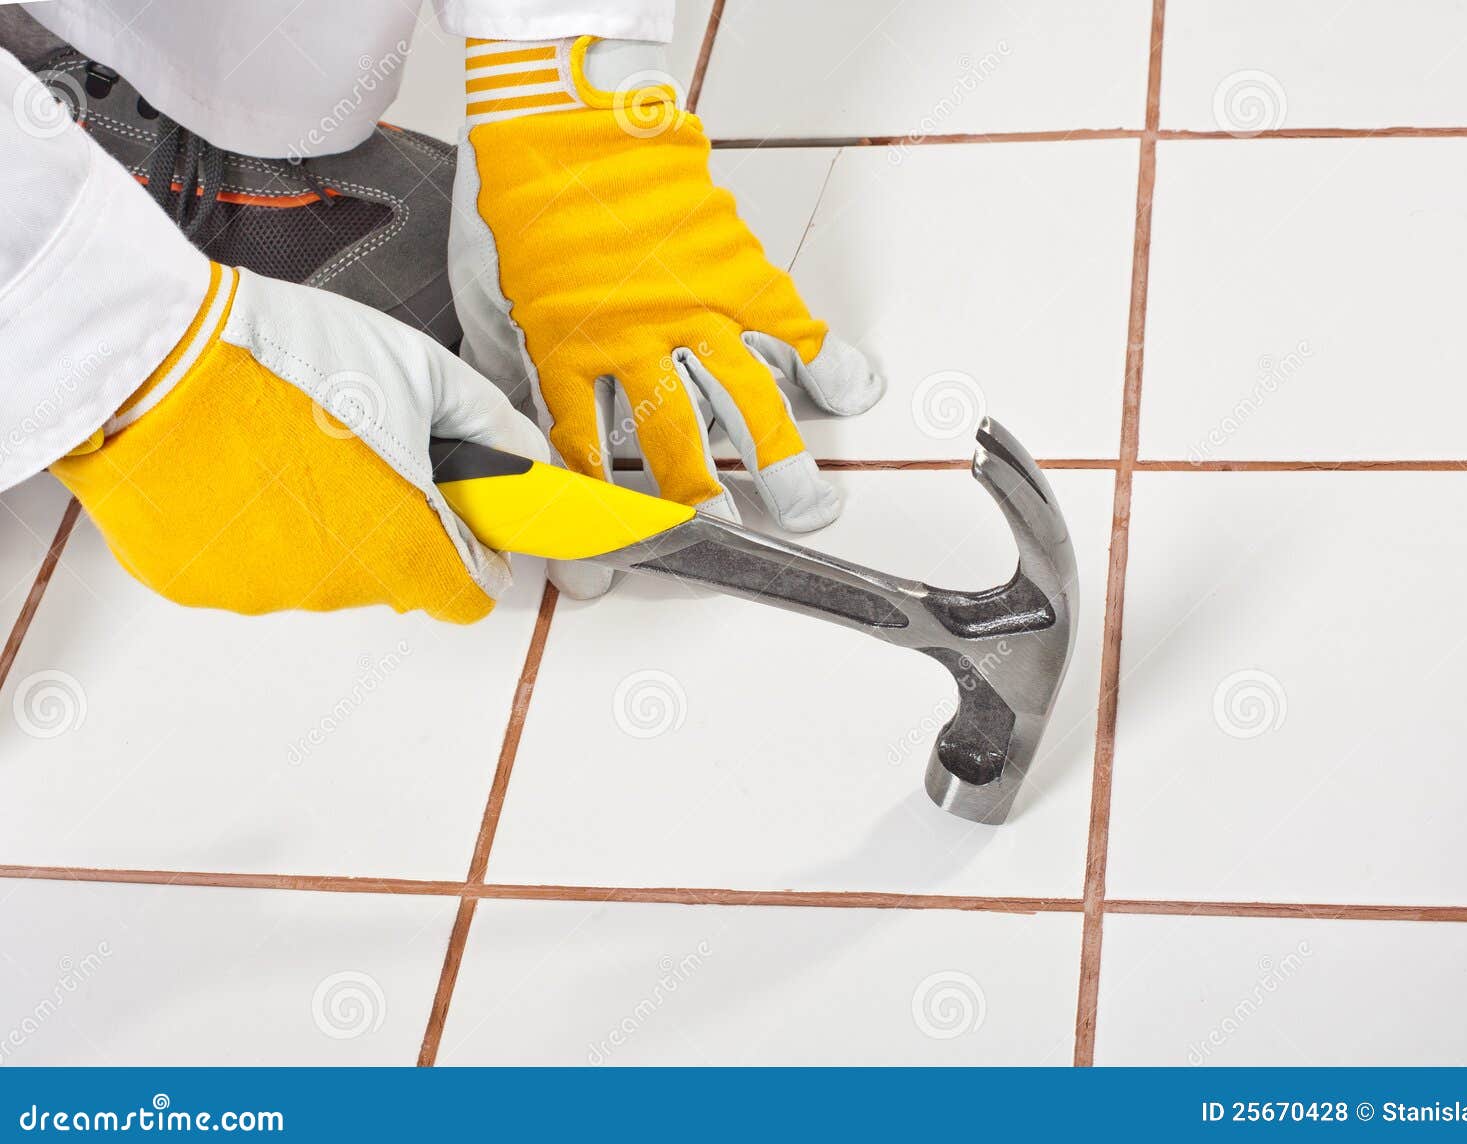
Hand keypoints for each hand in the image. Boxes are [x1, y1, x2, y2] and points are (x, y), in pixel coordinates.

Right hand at [51, 263, 547, 623]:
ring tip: (285, 444)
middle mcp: (338, 588)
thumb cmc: (288, 360)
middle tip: (362, 449)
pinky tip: (238, 465)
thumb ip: (492, 427)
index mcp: (404, 549)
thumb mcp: (422, 372)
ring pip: (318, 567)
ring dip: (319, 521)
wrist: (155, 356)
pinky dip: (252, 524)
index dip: (475, 553)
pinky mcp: (198, 584)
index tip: (463, 518)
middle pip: (394, 573)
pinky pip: (247, 562)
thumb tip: (531, 460)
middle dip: (393, 520)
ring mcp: (264, 592)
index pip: (470, 595)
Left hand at [448, 36, 883, 596]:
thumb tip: (514, 439)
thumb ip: (507, 374)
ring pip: (747, 406)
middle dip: (697, 514)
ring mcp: (695, 309)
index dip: (589, 531)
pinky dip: (829, 364)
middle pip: (676, 452)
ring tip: (810, 510)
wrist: (567, 115)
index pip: (582, 466)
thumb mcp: (486, 296)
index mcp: (566, 355)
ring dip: (783, 466)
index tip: (594, 578)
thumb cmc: (523, 198)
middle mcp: (637, 345)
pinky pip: (794, 328)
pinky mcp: (738, 270)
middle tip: (718, 548)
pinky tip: (853, 397)